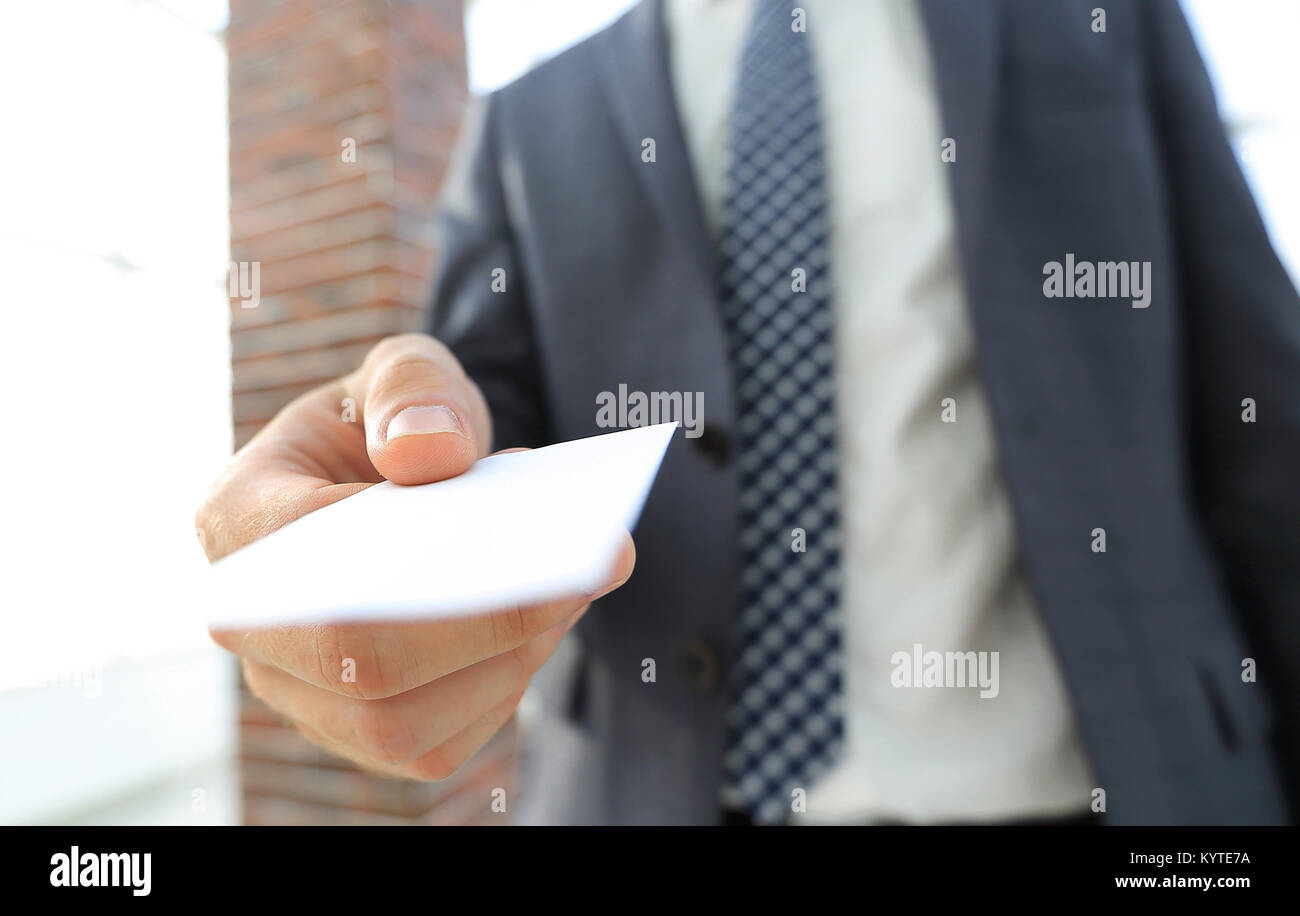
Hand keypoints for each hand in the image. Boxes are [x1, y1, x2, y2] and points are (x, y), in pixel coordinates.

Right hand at [196, 333, 633, 778]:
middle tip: (597, 565)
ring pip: (400, 725)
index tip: (530, 538)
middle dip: (493, 626)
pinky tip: (547, 623)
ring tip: (578, 588)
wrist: (393, 478)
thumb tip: (427, 453)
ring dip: (508, 662)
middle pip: (364, 669)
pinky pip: (432, 746)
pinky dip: (501, 691)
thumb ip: (412, 390)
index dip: (427, 576)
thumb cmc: (394, 424)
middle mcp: (252, 623)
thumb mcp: (405, 373)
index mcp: (236, 518)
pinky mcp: (354, 728)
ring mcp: (297, 689)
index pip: (318, 574)